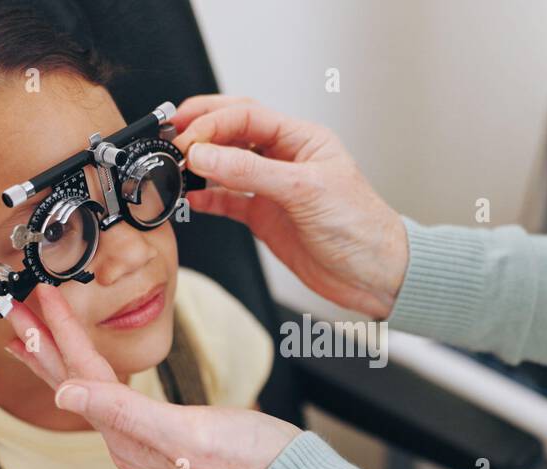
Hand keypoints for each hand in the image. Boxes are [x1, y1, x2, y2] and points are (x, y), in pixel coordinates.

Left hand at [3, 285, 300, 468]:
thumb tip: (64, 394)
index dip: (60, 332)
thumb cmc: (248, 458)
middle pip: (76, 383)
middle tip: (15, 309)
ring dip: (62, 358)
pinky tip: (94, 372)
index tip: (39, 297)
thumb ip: (123, 412)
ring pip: (90, 389)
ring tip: (35, 336)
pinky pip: (114, 398)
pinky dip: (95, 375)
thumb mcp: (184, 431)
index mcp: (128, 437)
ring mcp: (147, 440)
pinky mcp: (167, 435)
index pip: (82, 374)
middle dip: (43, 344)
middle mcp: (130, 442)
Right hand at [173, 95, 409, 319]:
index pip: (248, 115)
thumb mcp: (305, 191)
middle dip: (201, 131)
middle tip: (172, 138)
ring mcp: (273, 188)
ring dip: (200, 164)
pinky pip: (228, 200)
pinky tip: (191, 198)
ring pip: (226, 165)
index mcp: (302, 139)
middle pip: (233, 132)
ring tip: (175, 168)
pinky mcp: (265, 217)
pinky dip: (207, 197)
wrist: (375, 275)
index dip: (214, 123)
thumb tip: (206, 154)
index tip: (189, 139)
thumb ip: (252, 171)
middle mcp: (285, 159)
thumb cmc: (361, 227)